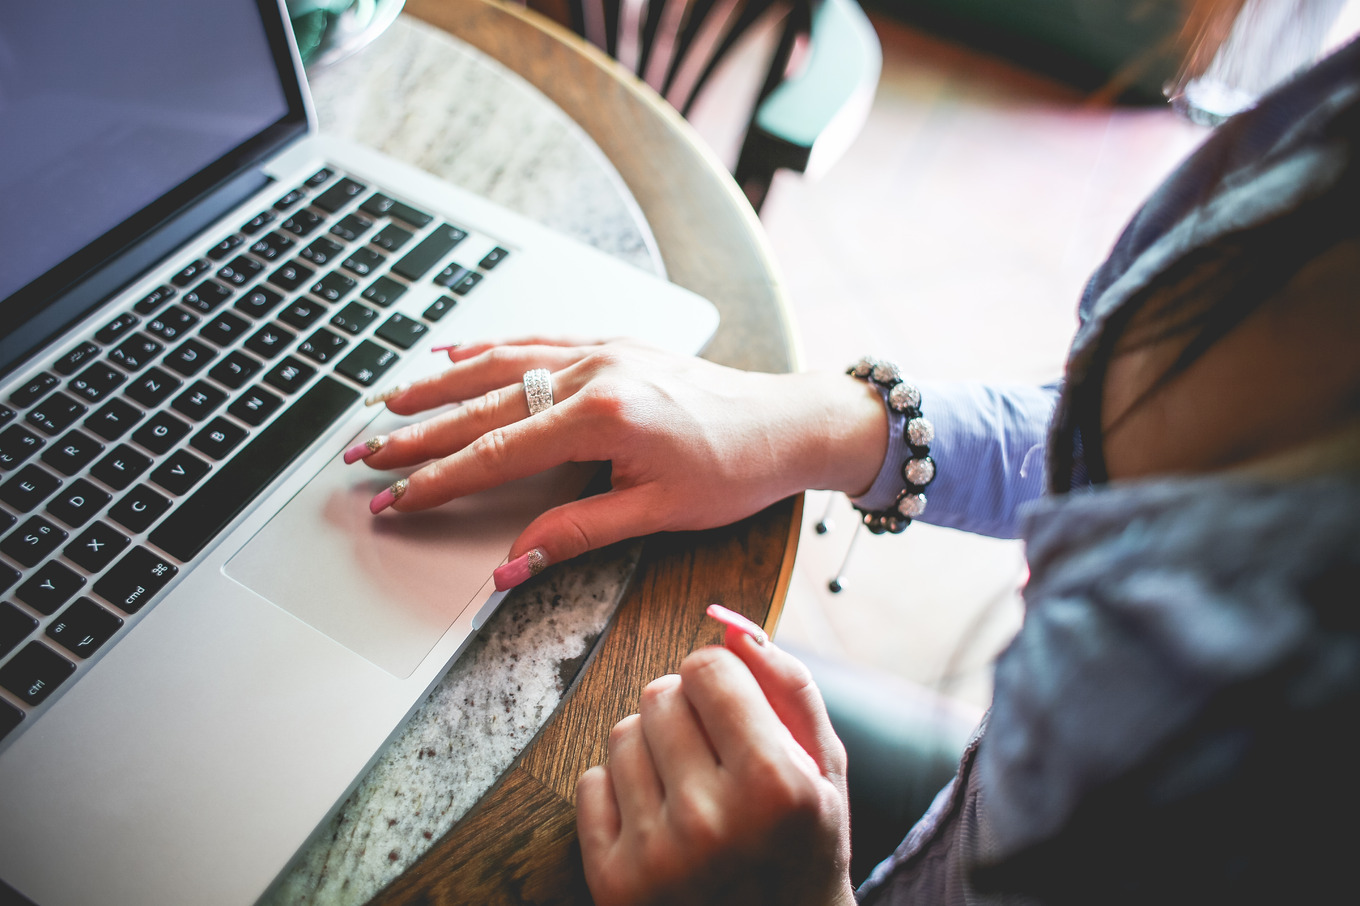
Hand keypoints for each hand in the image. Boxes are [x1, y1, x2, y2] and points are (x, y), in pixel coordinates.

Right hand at [346, 339, 887, 585]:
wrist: (788, 422)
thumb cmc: (735, 468)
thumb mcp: (657, 514)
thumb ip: (575, 534)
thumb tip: (511, 567)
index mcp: (602, 416)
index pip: (496, 453)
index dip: (439, 482)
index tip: (396, 500)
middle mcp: (593, 372)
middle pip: (485, 404)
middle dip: (419, 433)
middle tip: (367, 456)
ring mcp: (601, 350)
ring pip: (501, 363)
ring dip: (440, 383)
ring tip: (388, 401)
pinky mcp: (612, 343)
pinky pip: (536, 341)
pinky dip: (489, 348)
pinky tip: (455, 351)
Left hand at [576, 632, 854, 905]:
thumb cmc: (805, 843)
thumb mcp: (824, 766)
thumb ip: (790, 686)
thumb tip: (733, 627)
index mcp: (774, 786)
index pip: (708, 667)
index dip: (723, 680)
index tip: (736, 709)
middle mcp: (710, 822)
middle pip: (660, 693)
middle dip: (687, 710)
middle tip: (716, 755)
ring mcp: (656, 857)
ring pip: (622, 733)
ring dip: (653, 748)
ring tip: (690, 789)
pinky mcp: (614, 882)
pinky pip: (590, 782)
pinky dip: (619, 791)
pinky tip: (660, 821)